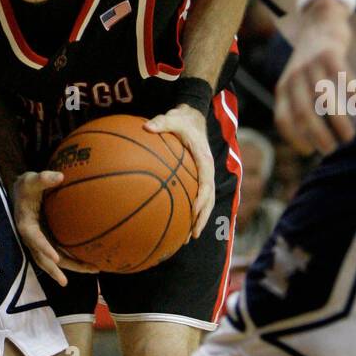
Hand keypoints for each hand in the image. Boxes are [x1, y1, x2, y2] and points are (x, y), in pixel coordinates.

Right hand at [12, 170, 98, 286]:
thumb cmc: (27, 186)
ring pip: (53, 260)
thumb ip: (44, 178)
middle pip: (44, 258)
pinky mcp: (47, 240)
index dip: (45, 249)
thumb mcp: (31, 179)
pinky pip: (59, 253)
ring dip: (70, 267)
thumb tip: (60, 176)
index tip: (56, 259)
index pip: (35, 239)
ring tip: (91, 271)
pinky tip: (88, 261)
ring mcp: (40, 241)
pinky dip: (72, 259)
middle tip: (68, 281)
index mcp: (26, 225)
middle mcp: (32, 237)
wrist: (22, 192)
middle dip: (57, 270)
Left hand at [144, 104, 214, 236]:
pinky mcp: (198, 178)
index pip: (206, 182)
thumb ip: (161, 122)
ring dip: (199, 220)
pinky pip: (197, 197)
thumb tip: (146, 126)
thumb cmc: (182, 119)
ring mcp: (204, 176)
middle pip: (210, 199)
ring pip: (206, 202)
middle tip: (192, 235)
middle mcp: (207, 170)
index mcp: (204, 159)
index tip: (194, 212)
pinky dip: (192, 212)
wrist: (193, 118)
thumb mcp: (172, 118)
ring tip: (187, 238)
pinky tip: (178, 223)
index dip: (202, 198)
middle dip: (202, 218)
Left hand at [275, 0, 354, 154]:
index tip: (308, 151)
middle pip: (304, 112)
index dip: (294, 138)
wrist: (319, 23)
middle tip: (332, 149)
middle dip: (319, 136)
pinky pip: (342, 77)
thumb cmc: (312, 64)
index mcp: (283, 87)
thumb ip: (300, 105)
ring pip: (324, 98)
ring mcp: (311, 64)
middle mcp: (294, 76)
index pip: (283, 118)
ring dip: (338, 122)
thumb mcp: (297, 83)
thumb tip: (315, 141)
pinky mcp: (330, 53)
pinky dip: (353, 94)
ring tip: (349, 137)